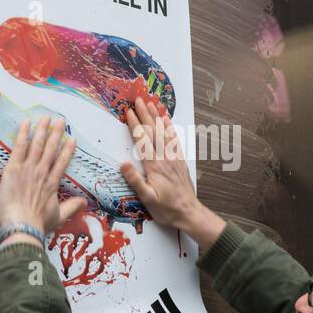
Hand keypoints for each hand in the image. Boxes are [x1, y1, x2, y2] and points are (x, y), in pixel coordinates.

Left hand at [0, 115, 86, 245]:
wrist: (22, 225)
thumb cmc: (39, 224)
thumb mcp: (59, 216)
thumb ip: (72, 207)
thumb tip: (85, 203)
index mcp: (52, 183)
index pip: (62, 162)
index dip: (67, 150)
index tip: (72, 139)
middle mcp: (42, 172)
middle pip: (51, 149)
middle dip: (56, 133)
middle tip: (60, 121)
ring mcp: (28, 168)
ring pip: (37, 144)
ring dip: (42, 130)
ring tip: (46, 118)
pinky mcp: (14, 168)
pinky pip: (19, 147)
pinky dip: (23, 134)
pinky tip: (26, 123)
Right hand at [120, 97, 224, 250]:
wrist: (189, 213)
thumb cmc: (166, 209)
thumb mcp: (147, 199)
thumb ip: (135, 181)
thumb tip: (123, 164)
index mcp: (154, 166)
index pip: (142, 140)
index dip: (134, 124)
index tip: (127, 111)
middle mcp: (164, 158)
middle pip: (153, 131)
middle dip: (144, 114)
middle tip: (138, 99)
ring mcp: (173, 158)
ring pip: (164, 132)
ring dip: (156, 116)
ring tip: (151, 103)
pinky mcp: (180, 161)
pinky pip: (174, 140)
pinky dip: (170, 128)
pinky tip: (167, 120)